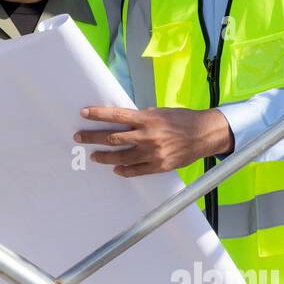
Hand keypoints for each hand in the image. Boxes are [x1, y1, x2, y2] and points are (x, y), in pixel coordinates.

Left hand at [73, 106, 233, 177]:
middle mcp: (147, 136)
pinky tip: (116, 169)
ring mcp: (152, 152)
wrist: (203, 135)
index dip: (98, 114)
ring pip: (121, 157)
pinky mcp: (158, 165)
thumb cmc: (181, 120)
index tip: (83, 113)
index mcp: (147, 119)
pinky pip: (136, 170)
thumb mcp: (159, 112)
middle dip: (93, 137)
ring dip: (104, 157)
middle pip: (113, 138)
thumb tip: (122, 120)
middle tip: (79, 137)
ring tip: (94, 156)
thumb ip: (141, 117)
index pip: (116, 115)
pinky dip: (124, 170)